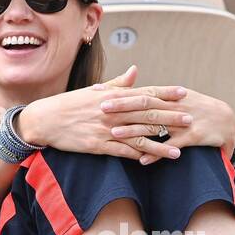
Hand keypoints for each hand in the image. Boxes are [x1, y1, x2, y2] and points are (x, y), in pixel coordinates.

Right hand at [14, 65, 187, 162]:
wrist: (44, 120)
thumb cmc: (69, 104)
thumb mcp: (93, 91)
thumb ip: (117, 84)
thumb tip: (135, 72)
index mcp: (112, 96)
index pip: (144, 92)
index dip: (165, 93)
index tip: (184, 93)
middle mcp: (112, 112)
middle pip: (146, 114)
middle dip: (170, 117)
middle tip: (191, 119)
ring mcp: (105, 129)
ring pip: (138, 136)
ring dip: (160, 144)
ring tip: (179, 150)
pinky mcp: (97, 146)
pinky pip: (122, 152)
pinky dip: (138, 156)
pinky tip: (153, 162)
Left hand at [102, 87, 234, 164]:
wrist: (227, 120)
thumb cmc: (200, 109)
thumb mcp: (180, 99)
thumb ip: (159, 97)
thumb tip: (138, 93)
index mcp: (170, 96)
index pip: (141, 91)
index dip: (121, 92)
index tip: (101, 91)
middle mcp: (174, 106)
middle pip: (145, 104)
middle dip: (122, 106)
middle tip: (101, 108)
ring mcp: (183, 121)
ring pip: (155, 125)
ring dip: (134, 130)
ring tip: (114, 134)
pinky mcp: (193, 137)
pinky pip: (172, 146)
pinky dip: (157, 153)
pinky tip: (142, 160)